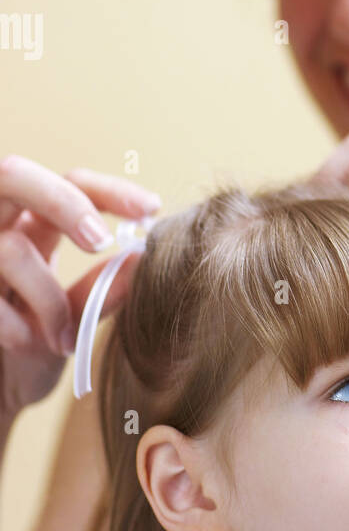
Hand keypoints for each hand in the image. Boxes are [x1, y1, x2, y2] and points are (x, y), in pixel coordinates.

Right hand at [0, 155, 160, 434]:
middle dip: (65, 203)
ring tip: (63, 336)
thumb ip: (102, 291)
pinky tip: (26, 345)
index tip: (151, 208)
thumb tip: (141, 260)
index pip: (69, 181)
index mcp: (29, 227)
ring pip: (9, 248)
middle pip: (15, 175)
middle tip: (102, 241)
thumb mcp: (72, 320)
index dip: (110, 189)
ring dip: (46, 296)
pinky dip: (16, 324)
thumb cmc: (30, 354)